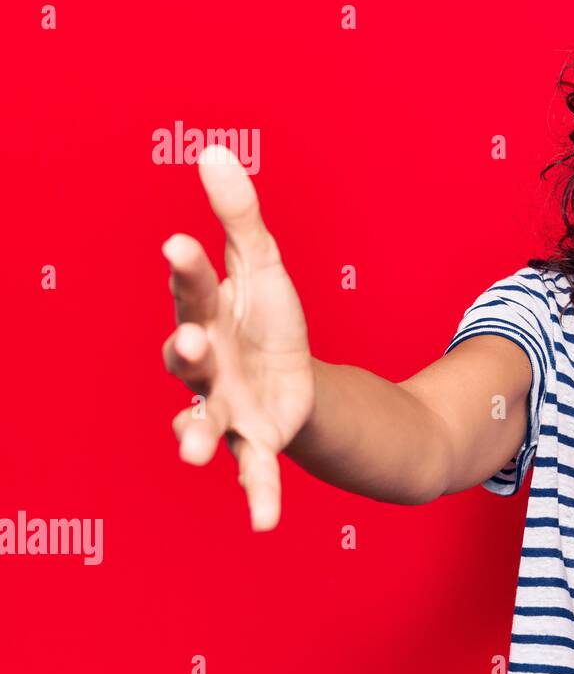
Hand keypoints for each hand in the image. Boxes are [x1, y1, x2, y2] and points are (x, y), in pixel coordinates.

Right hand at [161, 145, 313, 530]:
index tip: (180, 244)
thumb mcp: (263, 263)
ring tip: (194, 453)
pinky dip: (258, 496)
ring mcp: (226, 406)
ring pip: (202, 422)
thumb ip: (240, 215)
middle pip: (187, 358)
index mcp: (206, 314)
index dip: (187, 270)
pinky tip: (263, 524)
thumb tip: (214, 150)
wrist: (293, 376)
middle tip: (190, 345)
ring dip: (197, 437)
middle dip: (186, 352)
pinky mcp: (256, 439)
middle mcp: (205, 365)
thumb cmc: (266, 318)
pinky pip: (253, 470)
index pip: (193, 289)